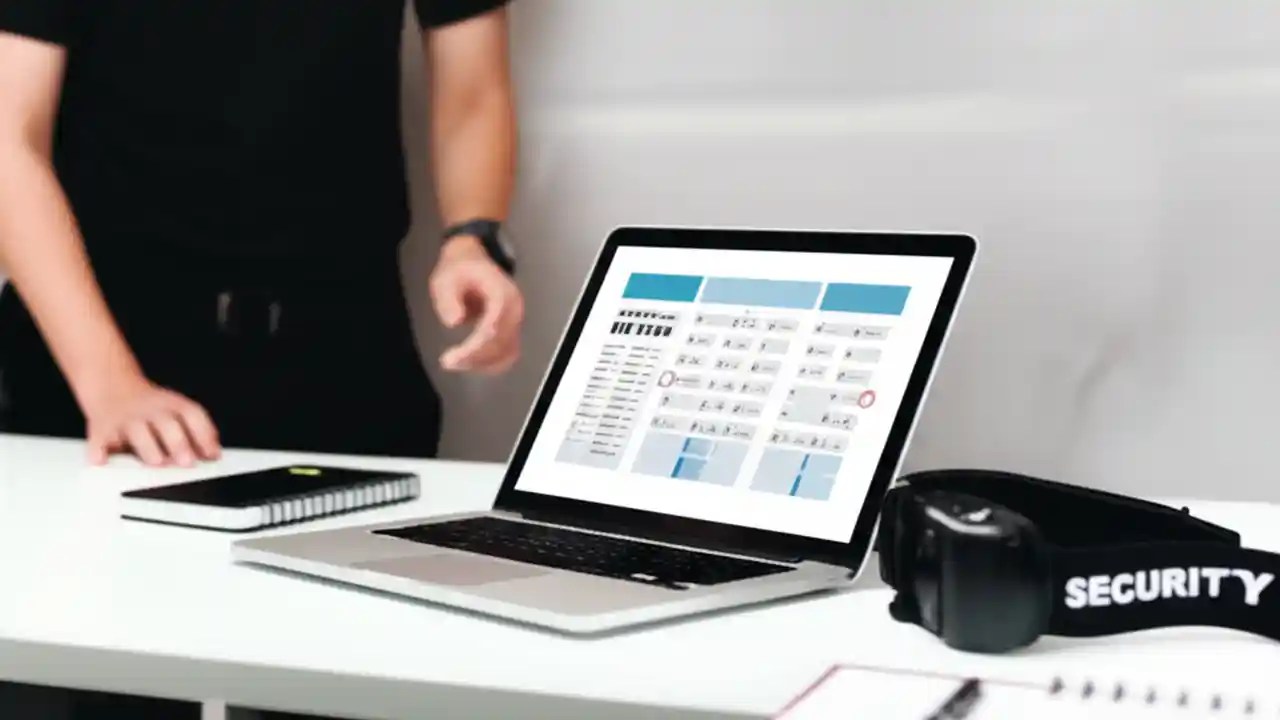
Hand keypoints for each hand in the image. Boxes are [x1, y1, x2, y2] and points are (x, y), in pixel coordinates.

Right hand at [81, 371, 220, 466]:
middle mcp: (150, 411)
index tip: (212, 455)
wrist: (113, 386)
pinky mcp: (102, 430)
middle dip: (178, 443)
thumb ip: (198, 430)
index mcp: (172, 405)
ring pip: (137, 432)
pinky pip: (99, 440)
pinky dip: (99, 450)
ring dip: (148, 448)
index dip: (204, 435)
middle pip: (167, 424)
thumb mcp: (178, 410)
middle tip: (187, 462)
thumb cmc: (151, 408)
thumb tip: (214, 453)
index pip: (192, 415)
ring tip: (156, 461)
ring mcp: (126, 420)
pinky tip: (103, 460)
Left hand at [429, 235, 523, 373]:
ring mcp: (516, 320)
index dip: (475, 346)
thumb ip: (448, 298)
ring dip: (482, 363)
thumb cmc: (459, 269)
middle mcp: (515, 308)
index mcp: (502, 292)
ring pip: (506, 353)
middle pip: (502, 343)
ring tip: (455, 362)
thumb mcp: (445, 278)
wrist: (472, 261)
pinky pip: (506, 354)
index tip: (452, 357)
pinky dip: (489, 363)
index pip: (494, 326)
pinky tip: (469, 363)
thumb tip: (455, 321)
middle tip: (448, 361)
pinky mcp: (511, 330)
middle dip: (476, 358)